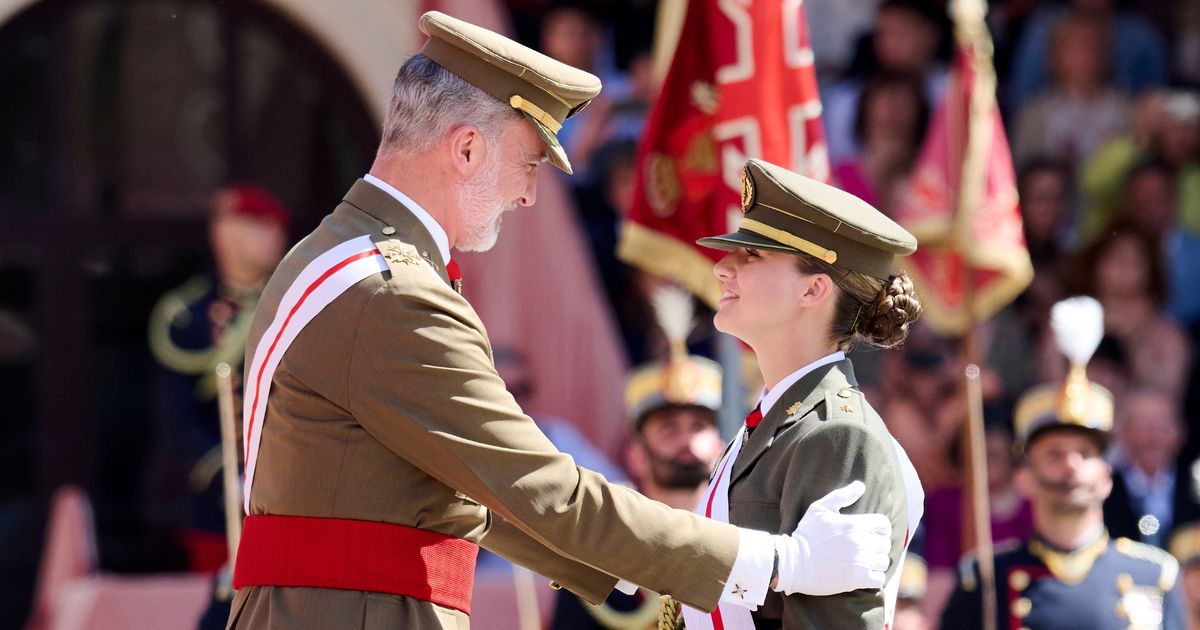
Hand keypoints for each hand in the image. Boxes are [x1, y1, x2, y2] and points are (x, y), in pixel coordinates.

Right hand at [772, 480, 890, 595]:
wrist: (793, 562)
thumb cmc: (806, 534)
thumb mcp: (819, 509)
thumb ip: (842, 495)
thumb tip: (861, 485)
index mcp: (854, 524)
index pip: (884, 525)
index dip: (880, 529)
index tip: (872, 534)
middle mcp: (860, 542)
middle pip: (885, 544)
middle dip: (878, 546)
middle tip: (865, 550)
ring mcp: (859, 561)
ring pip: (883, 562)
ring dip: (876, 563)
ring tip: (865, 563)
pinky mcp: (856, 579)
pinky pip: (879, 579)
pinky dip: (874, 578)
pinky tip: (864, 575)